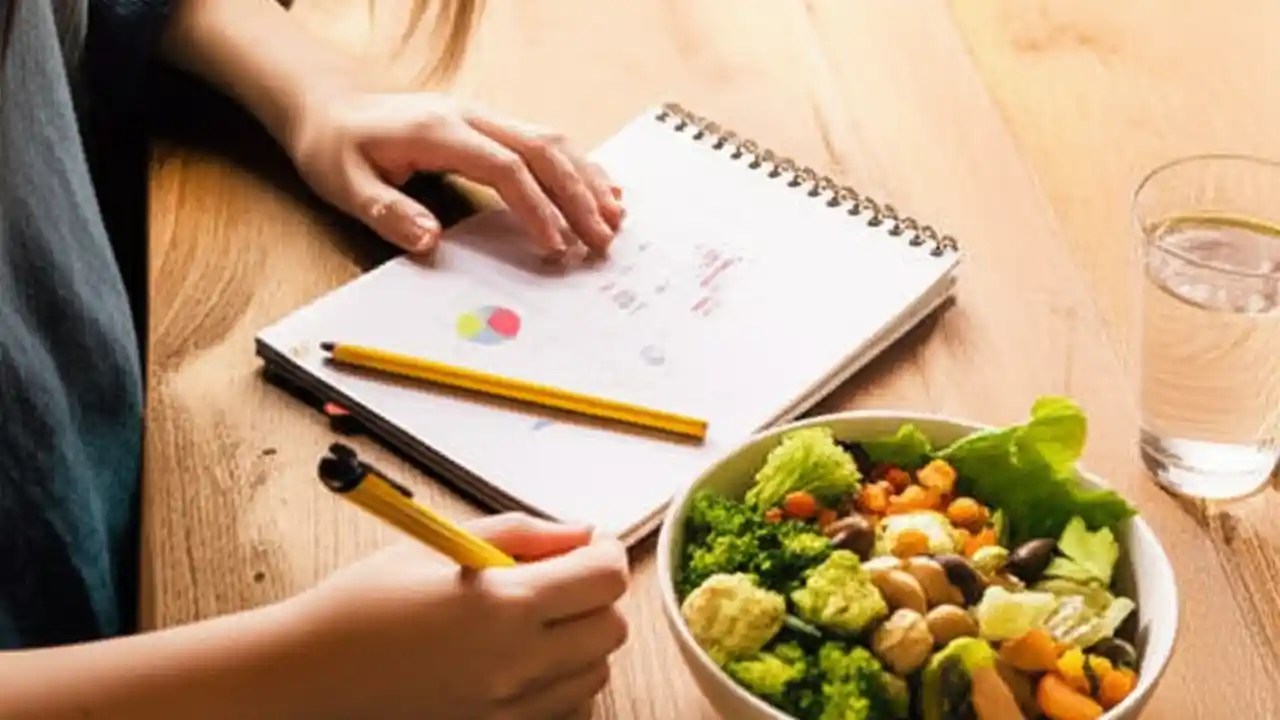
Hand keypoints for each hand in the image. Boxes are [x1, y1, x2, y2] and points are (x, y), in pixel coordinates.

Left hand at [287, 92, 625, 261]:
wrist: (330, 108)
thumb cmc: (338, 147)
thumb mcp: (346, 184)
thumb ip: (388, 212)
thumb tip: (430, 240)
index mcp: (440, 130)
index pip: (506, 167)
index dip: (537, 208)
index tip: (556, 247)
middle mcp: (471, 115)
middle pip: (543, 150)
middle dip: (579, 197)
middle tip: (602, 241)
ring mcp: (485, 116)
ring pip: (552, 142)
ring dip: (587, 181)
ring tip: (614, 221)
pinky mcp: (490, 125)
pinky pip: (544, 141)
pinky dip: (578, 167)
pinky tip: (602, 190)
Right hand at [293, 513, 629, 719]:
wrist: (312, 674)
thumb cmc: (365, 605)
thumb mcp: (443, 545)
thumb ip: (523, 534)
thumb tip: (578, 532)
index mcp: (505, 604)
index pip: (606, 578)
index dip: (605, 552)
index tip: (589, 544)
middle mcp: (517, 660)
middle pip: (612, 626)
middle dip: (597, 593)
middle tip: (563, 575)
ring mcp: (510, 704)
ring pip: (597, 670)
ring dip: (583, 638)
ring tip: (537, 617)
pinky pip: (565, 705)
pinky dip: (562, 679)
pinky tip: (524, 655)